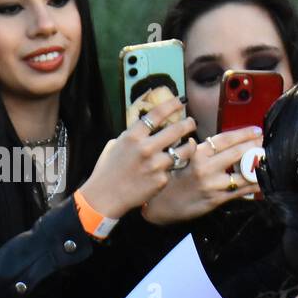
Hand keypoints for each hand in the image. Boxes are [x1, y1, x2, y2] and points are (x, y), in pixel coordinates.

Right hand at [78, 98, 195, 219]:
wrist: (106, 196)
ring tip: (190, 143)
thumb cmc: (107, 170)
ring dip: (188, 145)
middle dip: (187, 123)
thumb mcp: (115, 145)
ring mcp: (156, 165)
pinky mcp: (162, 180)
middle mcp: (146, 148)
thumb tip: (146, 128)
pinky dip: (173, 168)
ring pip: (182, 151)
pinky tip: (170, 168)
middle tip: (191, 122)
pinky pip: (173, 170)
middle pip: (175, 130)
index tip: (179, 101)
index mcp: (132, 136)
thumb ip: (132, 136)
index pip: (156, 114)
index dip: (170, 105)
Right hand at [142, 126, 262, 225]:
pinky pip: (241, 192)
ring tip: (267, 160)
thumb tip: (222, 143)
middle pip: (237, 153)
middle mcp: (206, 167)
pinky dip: (253, 186)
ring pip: (242, 173)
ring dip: (257, 166)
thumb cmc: (172, 179)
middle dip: (254, 147)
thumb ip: (202, 151)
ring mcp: (213, 185)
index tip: (256, 130)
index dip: (243, 134)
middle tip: (265, 143)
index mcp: (197, 153)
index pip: (224, 139)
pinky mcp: (217, 200)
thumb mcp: (182, 159)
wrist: (160, 206)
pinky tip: (263, 181)